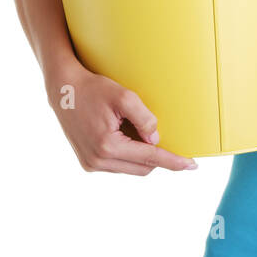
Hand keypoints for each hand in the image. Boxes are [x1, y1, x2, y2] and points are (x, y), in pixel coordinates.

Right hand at [46, 62, 197, 174]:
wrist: (64, 90)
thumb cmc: (94, 89)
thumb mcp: (124, 97)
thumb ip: (144, 118)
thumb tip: (155, 139)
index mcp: (108, 146)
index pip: (150, 158)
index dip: (173, 161)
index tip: (192, 165)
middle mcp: (98, 161)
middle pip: (143, 168)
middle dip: (157, 157)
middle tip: (163, 137)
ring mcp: (91, 164)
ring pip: (131, 168)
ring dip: (141, 156)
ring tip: (138, 133)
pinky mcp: (87, 162)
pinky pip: (118, 165)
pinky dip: (128, 155)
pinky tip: (126, 137)